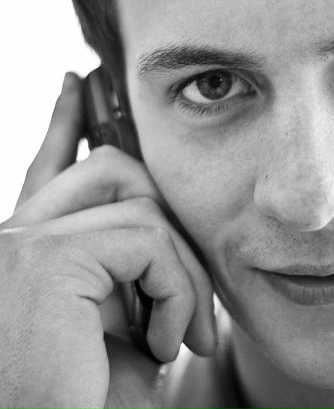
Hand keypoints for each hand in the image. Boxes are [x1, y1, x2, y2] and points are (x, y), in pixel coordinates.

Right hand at [0, 73, 216, 408]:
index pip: (50, 167)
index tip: (77, 80)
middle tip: (192, 312)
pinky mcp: (45, 259)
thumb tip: (161, 216)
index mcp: (30, 247)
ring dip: (183, 276)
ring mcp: (21, 243)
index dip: (64, 121)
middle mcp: (14, 237)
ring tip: (181, 340)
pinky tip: (165, 345)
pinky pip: (148, 238)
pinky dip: (177, 291)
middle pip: (113, 170)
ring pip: (144, 205)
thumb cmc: (97, 399)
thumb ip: (131, 260)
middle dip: (170, 223)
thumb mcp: (124, 320)